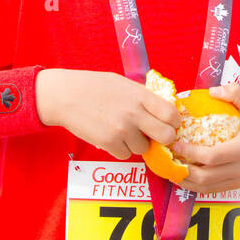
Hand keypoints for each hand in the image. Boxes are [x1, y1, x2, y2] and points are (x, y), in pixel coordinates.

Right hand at [36, 68, 180, 158]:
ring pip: (144, 148)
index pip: (172, 115)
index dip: (173, 122)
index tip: (168, 123)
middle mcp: (135, 113)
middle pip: (166, 136)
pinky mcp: (108, 143)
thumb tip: (164, 110)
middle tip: (153, 134)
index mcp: (141, 96)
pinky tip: (111, 137)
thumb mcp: (124, 84)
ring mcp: (122, 130)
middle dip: (162, 138)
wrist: (66, 95)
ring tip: (123, 131)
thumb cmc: (95, 86)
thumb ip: (144, 97)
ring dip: (137, 144)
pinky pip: (125, 155)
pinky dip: (121, 149)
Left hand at [172, 84, 239, 193]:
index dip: (191, 152)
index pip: (212, 157)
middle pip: (206, 177)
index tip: (175, 143)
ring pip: (207, 188)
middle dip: (183, 170)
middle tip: (167, 158)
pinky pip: (213, 190)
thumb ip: (234, 93)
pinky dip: (196, 186)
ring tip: (170, 169)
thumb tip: (211, 91)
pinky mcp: (238, 185)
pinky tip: (183, 176)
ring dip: (186, 181)